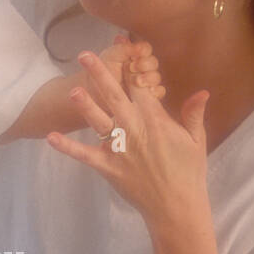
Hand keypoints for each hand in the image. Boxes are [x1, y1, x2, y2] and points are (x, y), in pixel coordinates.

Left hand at [47, 44, 210, 231]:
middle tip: (85, 55)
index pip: (139, 86)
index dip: (129, 66)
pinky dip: (69, 148)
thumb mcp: (196, 140)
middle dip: (101, 74)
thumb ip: (193, 114)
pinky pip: (85, 156)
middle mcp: (136, 129)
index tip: (120, 47)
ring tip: (72, 91)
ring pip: (100, 121)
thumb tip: (202, 90)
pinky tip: (52, 137)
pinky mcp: (108, 167)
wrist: (177, 206)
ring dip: (85, 106)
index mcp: (156, 119)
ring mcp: (120, 148)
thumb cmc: (188, 172)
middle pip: (116, 96)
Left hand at [96, 35, 165, 102]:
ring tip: (137, 82)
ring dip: (149, 78)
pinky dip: (155, 91)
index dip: (142, 52)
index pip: (146, 49)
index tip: (132, 57)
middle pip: (153, 63)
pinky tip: (147, 92)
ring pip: (156, 78)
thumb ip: (121, 48)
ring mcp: (146, 82)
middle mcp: (142, 68)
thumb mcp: (109, 57)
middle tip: (133, 69)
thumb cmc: (101, 73)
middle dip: (145, 65)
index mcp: (134, 55)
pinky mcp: (148, 98)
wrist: (95, 94)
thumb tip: (125, 37)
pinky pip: (158, 93)